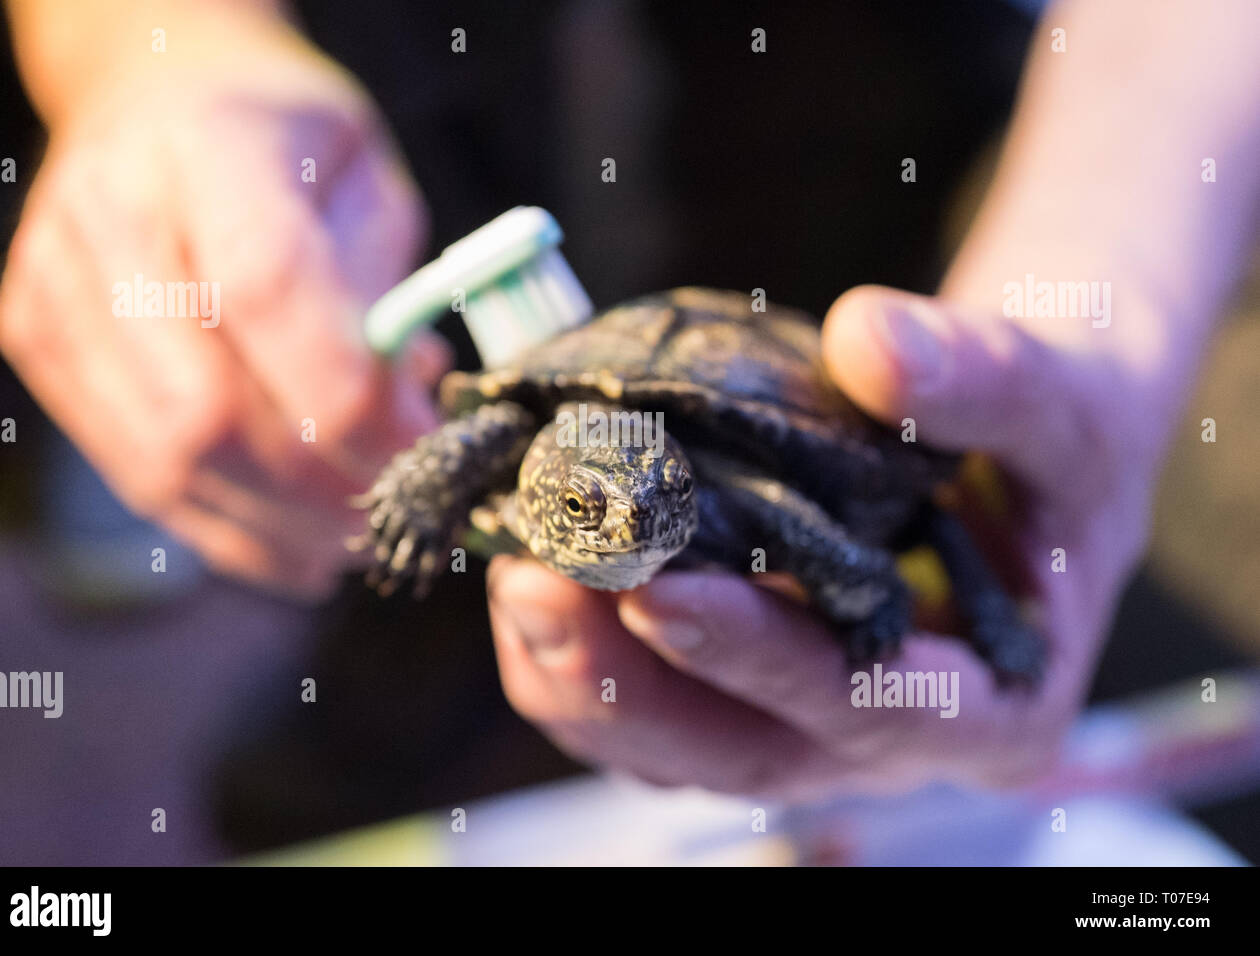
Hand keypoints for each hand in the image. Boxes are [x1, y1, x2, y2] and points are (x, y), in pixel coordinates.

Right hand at [0, 6, 446, 595]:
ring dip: (282, 525)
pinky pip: (138, 477)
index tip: (428, 448)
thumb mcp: (373, 185)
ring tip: (359, 531)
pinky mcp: (42, 347)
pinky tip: (302, 544)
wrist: (162, 102)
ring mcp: (56, 288)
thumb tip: (407, 420)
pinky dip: (234, 531)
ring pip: (167, 464)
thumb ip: (390, 295)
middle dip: (324, 485)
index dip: (352, 397)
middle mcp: (107, 216)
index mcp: (205, 148)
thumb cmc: (291, 147)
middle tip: (402, 505)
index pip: (265, 292)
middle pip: (208, 407)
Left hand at [486, 284, 1160, 798]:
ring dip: (581, 672)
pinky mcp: (742, 693)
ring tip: (514, 571)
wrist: (1020, 455)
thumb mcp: (1062, 403)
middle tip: (536, 585)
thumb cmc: (1057, 445)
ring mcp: (804, 726)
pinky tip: (535, 571)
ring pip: (674, 745)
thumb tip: (871, 339)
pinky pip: (647, 704)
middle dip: (630, 682)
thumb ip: (987, 378)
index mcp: (992, 708)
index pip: (874, 707)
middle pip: (742, 751)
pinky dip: (582, 651)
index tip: (664, 592)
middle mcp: (886, 742)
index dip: (765, 661)